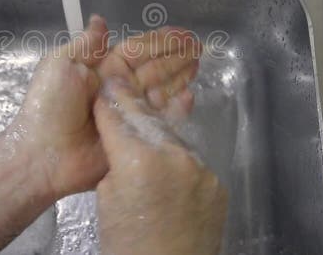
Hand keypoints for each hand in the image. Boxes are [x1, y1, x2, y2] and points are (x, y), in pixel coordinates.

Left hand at [10, 17, 201, 199]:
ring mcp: (128, 113)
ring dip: (179, 77)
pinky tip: (189, 96)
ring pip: (160, 91)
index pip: (137, 50)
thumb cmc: (49, 105)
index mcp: (101, 70)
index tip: (182, 33)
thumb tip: (100, 19)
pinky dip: (176, 109)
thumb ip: (86, 45)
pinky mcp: (134, 137)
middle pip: (154, 68)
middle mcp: (118, 89)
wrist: (43, 154)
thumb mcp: (61, 64)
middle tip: (199, 46)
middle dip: (176, 56)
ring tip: (198, 64)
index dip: (160, 41)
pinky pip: (160, 120)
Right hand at [94, 77, 227, 254]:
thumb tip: (122, 137)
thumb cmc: (126, 244)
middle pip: (149, 119)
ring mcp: (201, 168)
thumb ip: (115, 157)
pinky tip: (166, 169)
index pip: (118, 116)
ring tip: (143, 132)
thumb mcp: (106, 196)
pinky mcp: (217, 182)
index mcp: (139, 158)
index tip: (107, 84)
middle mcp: (175, 154)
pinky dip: (177, 161)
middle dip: (133, 106)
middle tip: (123, 88)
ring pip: (172, 139)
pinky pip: (191, 161)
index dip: (109, 100)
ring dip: (157, 134)